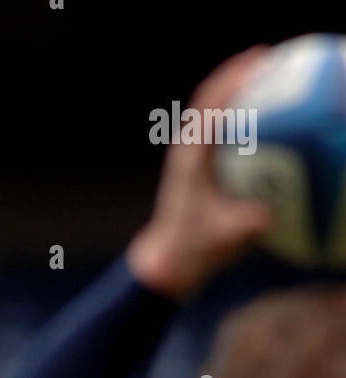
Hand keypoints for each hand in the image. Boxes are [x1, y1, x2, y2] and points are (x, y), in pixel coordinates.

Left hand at [127, 46, 273, 299]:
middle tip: (267, 59)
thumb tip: (268, 216)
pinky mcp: (194, 165)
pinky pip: (216, 128)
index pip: (210, 107)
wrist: (168, 261)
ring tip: (264, 76)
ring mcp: (188, 156)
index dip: (233, 81)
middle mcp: (186, 150)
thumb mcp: (225, 237)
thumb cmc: (194, 249)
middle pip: (209, 98)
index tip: (258, 65)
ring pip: (210, 110)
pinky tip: (260, 113)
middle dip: (236, 75)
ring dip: (234, 91)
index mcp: (190, 158)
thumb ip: (246, 225)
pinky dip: (235, 114)